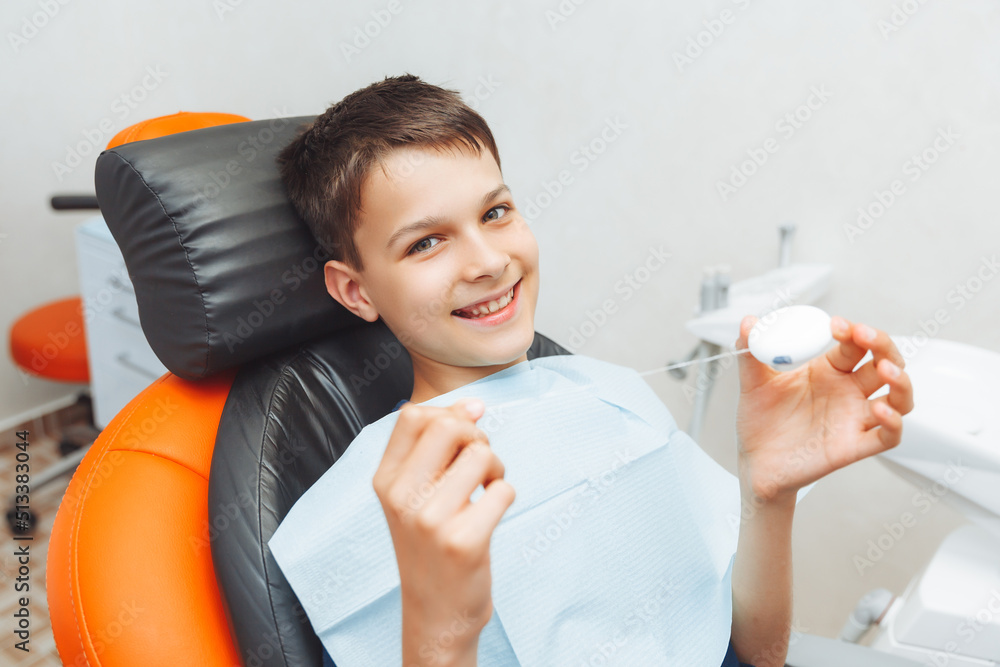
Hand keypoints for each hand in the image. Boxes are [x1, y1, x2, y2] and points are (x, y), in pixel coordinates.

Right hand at [372, 398, 514, 666]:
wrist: (435, 610)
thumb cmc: (431, 542)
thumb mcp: (417, 492)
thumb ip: (437, 446)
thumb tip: (473, 403)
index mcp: (385, 481)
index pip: (413, 415)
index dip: (448, 414)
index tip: (463, 435)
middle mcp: (402, 498)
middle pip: (449, 426)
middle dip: (476, 435)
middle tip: (478, 461)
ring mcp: (431, 521)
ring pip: (481, 455)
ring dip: (495, 466)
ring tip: (487, 487)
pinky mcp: (464, 542)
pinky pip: (503, 490)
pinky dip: (505, 494)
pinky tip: (491, 511)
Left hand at [734, 315, 914, 503]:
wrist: (754, 461)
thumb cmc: (760, 420)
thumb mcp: (753, 382)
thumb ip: (751, 352)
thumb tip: (747, 322)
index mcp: (829, 370)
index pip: (854, 343)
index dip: (852, 330)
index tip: (836, 324)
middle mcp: (848, 391)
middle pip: (884, 362)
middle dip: (882, 345)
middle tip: (864, 335)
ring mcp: (855, 418)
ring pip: (899, 398)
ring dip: (901, 381)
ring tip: (887, 370)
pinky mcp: (855, 447)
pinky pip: (888, 436)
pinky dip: (893, 423)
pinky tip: (880, 410)